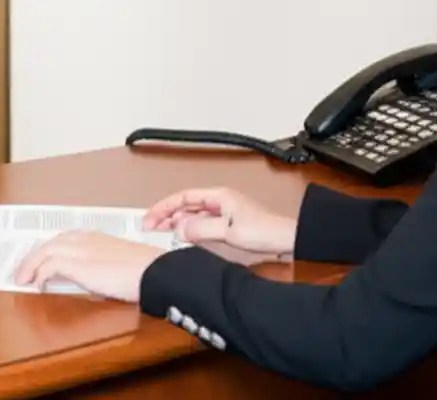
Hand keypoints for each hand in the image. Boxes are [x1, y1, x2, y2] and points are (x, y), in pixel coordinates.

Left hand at [13, 231, 166, 302]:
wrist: (154, 271)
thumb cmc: (146, 271)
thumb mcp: (121, 264)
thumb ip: (106, 267)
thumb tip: (99, 280)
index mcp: (97, 237)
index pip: (64, 238)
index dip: (49, 249)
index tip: (41, 259)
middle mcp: (86, 239)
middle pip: (49, 243)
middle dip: (33, 256)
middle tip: (24, 269)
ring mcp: (81, 250)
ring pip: (44, 251)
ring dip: (30, 265)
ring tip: (23, 279)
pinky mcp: (78, 264)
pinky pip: (49, 266)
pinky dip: (40, 274)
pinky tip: (38, 285)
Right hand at [143, 186, 300, 254]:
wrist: (287, 239)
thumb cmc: (265, 230)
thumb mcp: (229, 231)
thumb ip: (202, 229)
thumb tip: (179, 228)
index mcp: (218, 196)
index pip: (182, 197)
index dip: (163, 208)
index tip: (150, 219)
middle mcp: (219, 201)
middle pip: (185, 204)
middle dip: (165, 214)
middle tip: (149, 226)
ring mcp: (223, 212)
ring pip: (192, 214)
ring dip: (176, 222)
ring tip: (160, 231)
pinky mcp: (227, 223)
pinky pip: (201, 223)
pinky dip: (188, 229)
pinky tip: (182, 237)